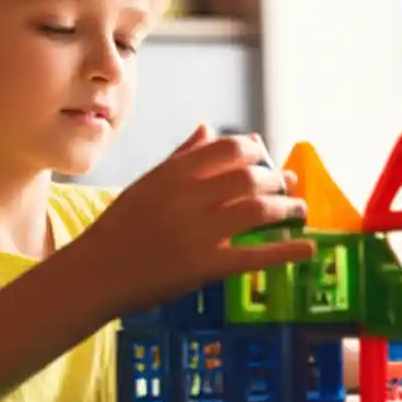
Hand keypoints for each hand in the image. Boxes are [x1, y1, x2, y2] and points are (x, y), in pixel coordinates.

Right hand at [84, 123, 316, 313]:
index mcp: (173, 174)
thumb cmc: (117, 229)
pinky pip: (254, 255)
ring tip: (300, 210)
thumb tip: (209, 127)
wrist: (93, 274)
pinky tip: (308, 247)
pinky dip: (286, 251)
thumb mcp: (145, 185)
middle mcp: (188, 198)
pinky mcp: (204, 266)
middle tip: (289, 184)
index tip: (265, 157)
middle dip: (277, 179)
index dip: (255, 151)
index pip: (227, 148)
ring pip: (257, 210)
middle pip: (250, 177)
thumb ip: (181, 157)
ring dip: (287, 208)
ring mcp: (197, 232)